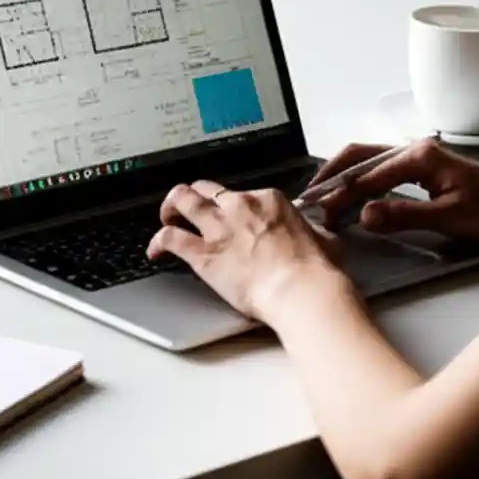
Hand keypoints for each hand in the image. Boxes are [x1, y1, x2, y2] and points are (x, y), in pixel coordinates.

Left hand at [146, 180, 341, 319]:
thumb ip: (314, 233)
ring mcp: (218, 228)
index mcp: (267, 200)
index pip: (241, 192)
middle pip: (205, 188)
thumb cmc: (315, 270)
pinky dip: (157, 242)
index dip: (231, 205)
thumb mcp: (324, 241)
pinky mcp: (203, 254)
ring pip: (181, 200)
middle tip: (191, 208)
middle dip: (195, 196)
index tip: (230, 216)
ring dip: (170, 206)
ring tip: (167, 216)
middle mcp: (238, 207)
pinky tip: (154, 251)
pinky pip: (169, 238)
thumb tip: (320, 237)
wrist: (300, 290)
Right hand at [311, 138, 478, 242]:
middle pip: (360, 156)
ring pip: (368, 163)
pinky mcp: (423, 173)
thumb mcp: (449, 218)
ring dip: (344, 179)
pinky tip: (351, 198)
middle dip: (332, 176)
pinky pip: (381, 173)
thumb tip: (364, 215)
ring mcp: (419, 160)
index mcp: (420, 156)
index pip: (367, 174)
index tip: (321, 210)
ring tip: (322, 199)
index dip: (340, 194)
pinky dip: (360, 183)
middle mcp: (416, 151)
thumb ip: (403, 215)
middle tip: (310, 198)